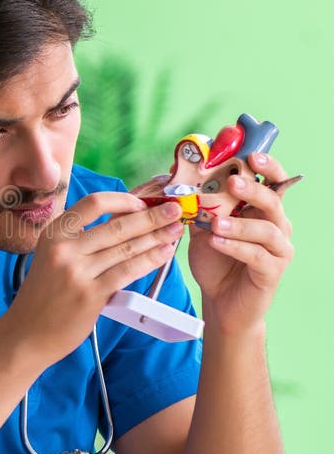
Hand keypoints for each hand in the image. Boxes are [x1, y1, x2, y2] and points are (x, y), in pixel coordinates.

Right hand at [6, 192, 183, 363]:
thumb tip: (125, 219)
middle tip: (174, 210)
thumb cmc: (44, 295)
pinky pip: (127, 272)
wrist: (27, 333)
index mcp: (53, 233)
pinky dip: (150, 260)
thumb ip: (83, 240)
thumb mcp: (54, 258)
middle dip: (152, 216)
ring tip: (176, 231)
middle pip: (117, 226)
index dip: (123, 200)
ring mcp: (77, 272)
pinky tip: (164, 254)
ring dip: (156, 237)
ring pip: (126, 248)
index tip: (143, 202)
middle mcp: (64, 249)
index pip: (93, 203)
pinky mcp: (90, 295)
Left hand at [188, 152, 293, 332]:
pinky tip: (216, 243)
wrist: (220, 299)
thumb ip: (197, 202)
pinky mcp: (272, 271)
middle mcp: (276, 224)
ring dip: (240, 223)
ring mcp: (278, 248)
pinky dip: (236, 247)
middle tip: (233, 182)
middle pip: (273, 199)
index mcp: (260, 208)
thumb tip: (176, 173)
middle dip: (253, 189)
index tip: (250, 154)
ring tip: (215, 223)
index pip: (271, 180)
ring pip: (267, 229)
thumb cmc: (215, 259)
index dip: (265, 165)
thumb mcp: (202, 226)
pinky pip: (258, 256)